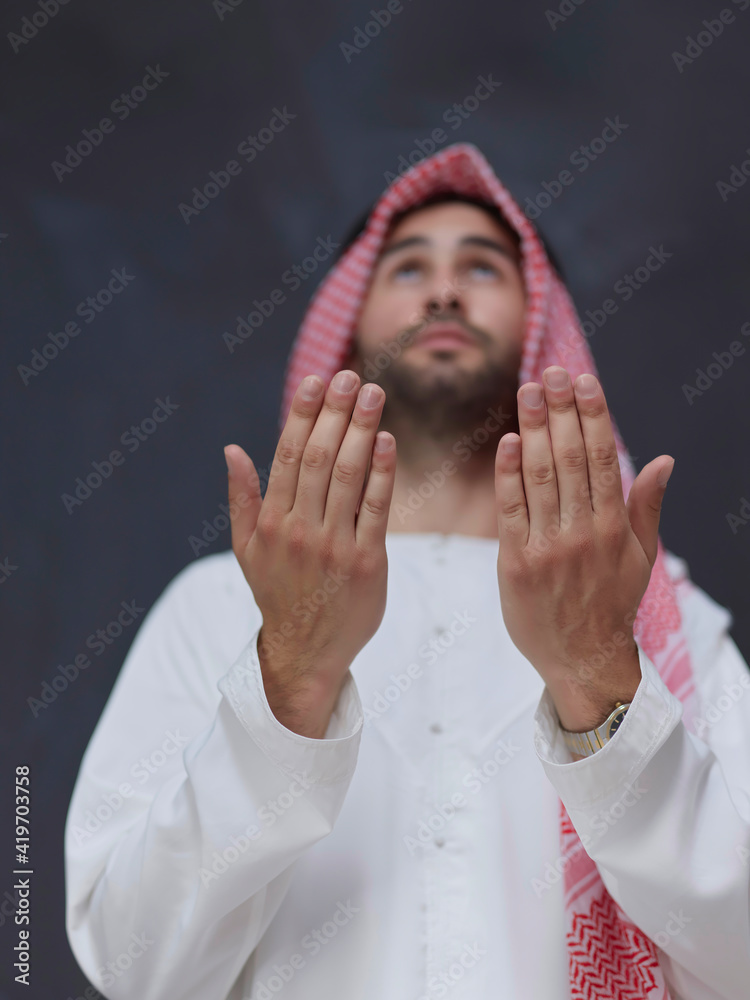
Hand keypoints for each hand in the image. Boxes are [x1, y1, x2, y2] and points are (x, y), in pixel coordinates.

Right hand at [224, 369, 395, 737]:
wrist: (306, 651)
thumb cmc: (278, 593)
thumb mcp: (247, 549)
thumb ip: (242, 498)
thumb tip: (233, 449)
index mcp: (271, 522)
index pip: (288, 455)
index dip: (304, 414)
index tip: (317, 381)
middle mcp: (300, 529)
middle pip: (321, 458)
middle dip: (336, 412)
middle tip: (352, 377)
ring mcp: (334, 546)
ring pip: (348, 477)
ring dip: (362, 431)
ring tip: (373, 395)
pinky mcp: (367, 563)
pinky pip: (376, 510)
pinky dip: (381, 474)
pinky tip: (386, 442)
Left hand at [493, 366, 674, 731]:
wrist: (582, 660)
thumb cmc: (611, 603)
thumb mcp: (641, 558)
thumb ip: (647, 506)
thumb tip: (663, 459)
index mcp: (614, 527)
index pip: (602, 458)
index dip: (593, 416)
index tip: (584, 381)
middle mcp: (583, 532)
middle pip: (571, 459)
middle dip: (561, 411)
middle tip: (550, 372)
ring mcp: (549, 547)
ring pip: (541, 477)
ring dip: (534, 429)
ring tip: (528, 392)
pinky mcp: (517, 563)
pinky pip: (511, 511)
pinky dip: (508, 474)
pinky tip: (508, 441)